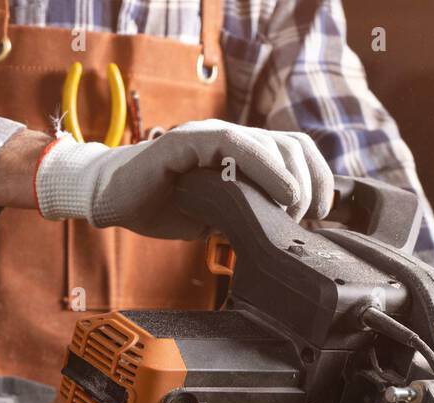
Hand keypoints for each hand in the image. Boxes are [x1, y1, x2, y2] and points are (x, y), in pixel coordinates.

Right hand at [33, 119, 334, 238]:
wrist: (111, 199)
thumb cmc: (159, 205)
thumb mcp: (215, 218)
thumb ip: (246, 217)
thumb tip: (281, 235)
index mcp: (239, 154)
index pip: (293, 151)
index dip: (318, 178)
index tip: (322, 212)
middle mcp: (228, 138)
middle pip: (291, 144)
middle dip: (311, 182)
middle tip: (304, 218)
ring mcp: (207, 138)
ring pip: (269, 142)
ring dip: (290, 177)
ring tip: (292, 207)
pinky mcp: (184, 143)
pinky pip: (229, 144)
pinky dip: (259, 165)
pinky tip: (273, 191)